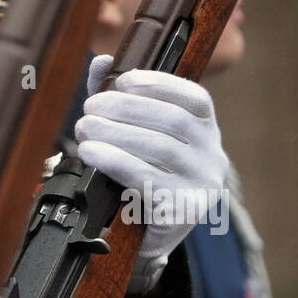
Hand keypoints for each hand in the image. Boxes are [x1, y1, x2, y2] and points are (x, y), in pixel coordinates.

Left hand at [75, 55, 228, 292]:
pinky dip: (115, 162)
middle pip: (172, 120)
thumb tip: (101, 62)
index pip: (194, 98)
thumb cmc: (142, 174)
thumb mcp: (134, 134)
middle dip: (125, 109)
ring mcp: (203, 184)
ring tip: (83, 129)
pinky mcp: (185, 210)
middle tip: (89, 109)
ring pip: (160, 148)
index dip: (159, 84)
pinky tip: (92, 154)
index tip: (123, 81)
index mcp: (206, 131)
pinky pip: (147, 179)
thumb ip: (118, 97)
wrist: (147, 235)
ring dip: (115, 134)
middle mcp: (213, 155)